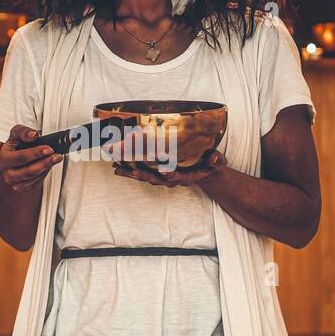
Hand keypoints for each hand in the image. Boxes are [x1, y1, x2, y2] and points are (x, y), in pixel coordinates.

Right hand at [0, 124, 62, 192]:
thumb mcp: (16, 134)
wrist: (13, 160)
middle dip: (44, 163)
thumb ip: (23, 131)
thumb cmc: (15, 146)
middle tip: (57, 156)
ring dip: (46, 168)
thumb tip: (33, 135)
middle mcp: (7, 174)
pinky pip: (36, 183)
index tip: (49, 149)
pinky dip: (44, 174)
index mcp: (3, 160)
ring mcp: (15, 184)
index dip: (36, 153)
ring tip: (56, 158)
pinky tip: (49, 165)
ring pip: (34, 179)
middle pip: (28, 171)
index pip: (21, 158)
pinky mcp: (24, 188)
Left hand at [109, 147, 226, 186]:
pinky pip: (141, 172)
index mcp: (186, 176)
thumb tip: (214, 157)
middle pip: (155, 178)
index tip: (164, 171)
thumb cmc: (211, 166)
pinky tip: (117, 165)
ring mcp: (163, 177)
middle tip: (130, 169)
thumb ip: (215, 160)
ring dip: (131, 172)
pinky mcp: (157, 173)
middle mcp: (172, 178)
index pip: (177, 176)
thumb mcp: (217, 163)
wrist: (205, 173)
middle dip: (142, 173)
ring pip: (145, 176)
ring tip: (117, 167)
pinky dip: (129, 169)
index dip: (170, 174)